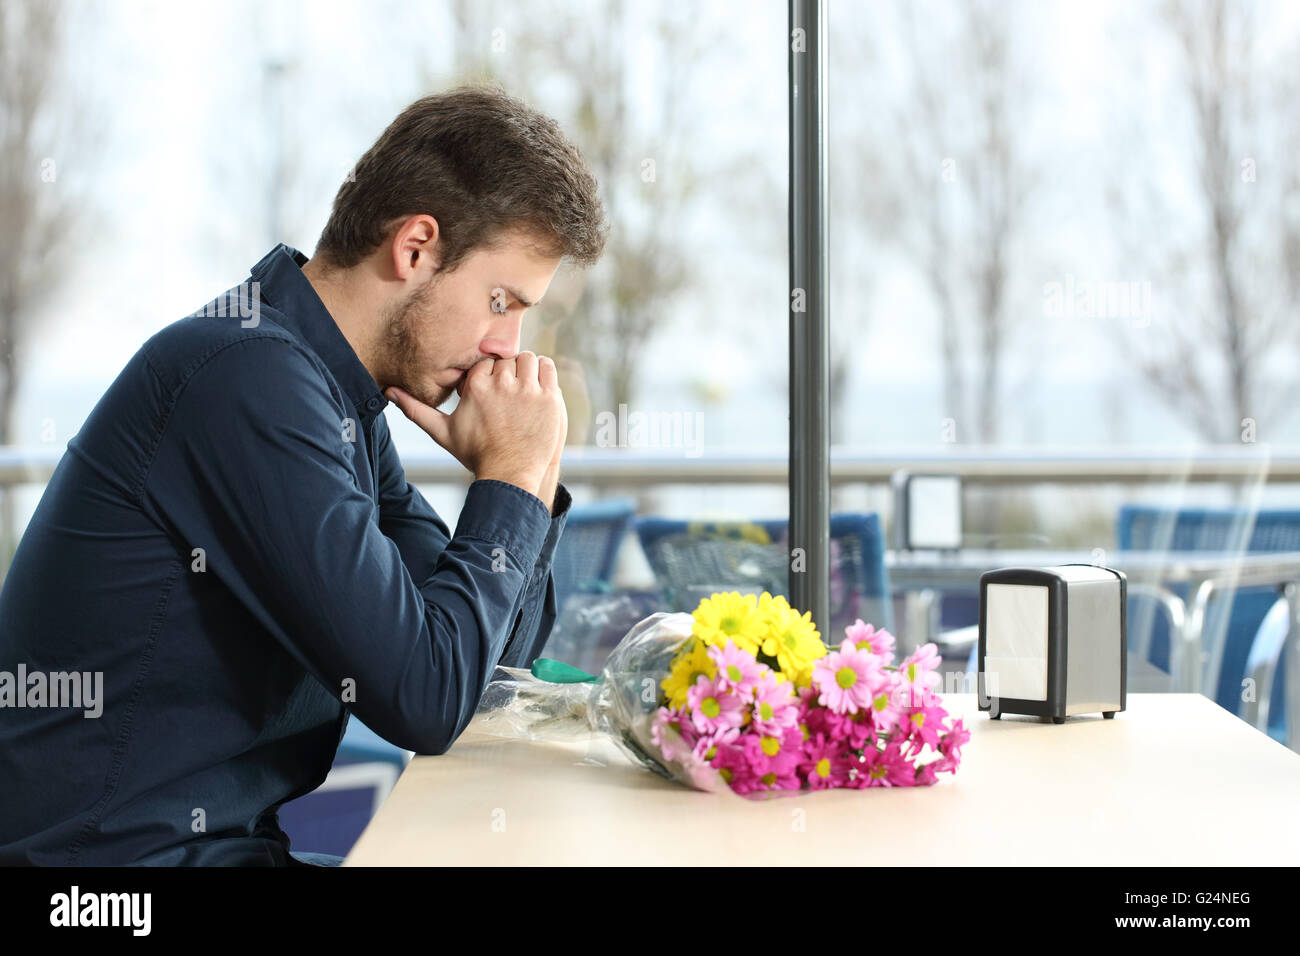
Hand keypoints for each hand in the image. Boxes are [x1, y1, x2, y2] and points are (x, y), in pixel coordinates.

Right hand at [386, 352, 564, 499]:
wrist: (510, 474)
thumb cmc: (475, 454)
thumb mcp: (443, 432)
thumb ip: (417, 410)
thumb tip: (388, 392)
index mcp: (476, 386)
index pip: (484, 362)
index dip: (488, 375)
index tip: (490, 391)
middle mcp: (501, 384)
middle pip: (506, 359)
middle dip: (506, 373)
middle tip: (507, 393)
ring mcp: (527, 390)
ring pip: (527, 359)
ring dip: (526, 369)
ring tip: (522, 388)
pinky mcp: (548, 398)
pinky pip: (547, 368)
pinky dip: (543, 372)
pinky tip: (538, 386)